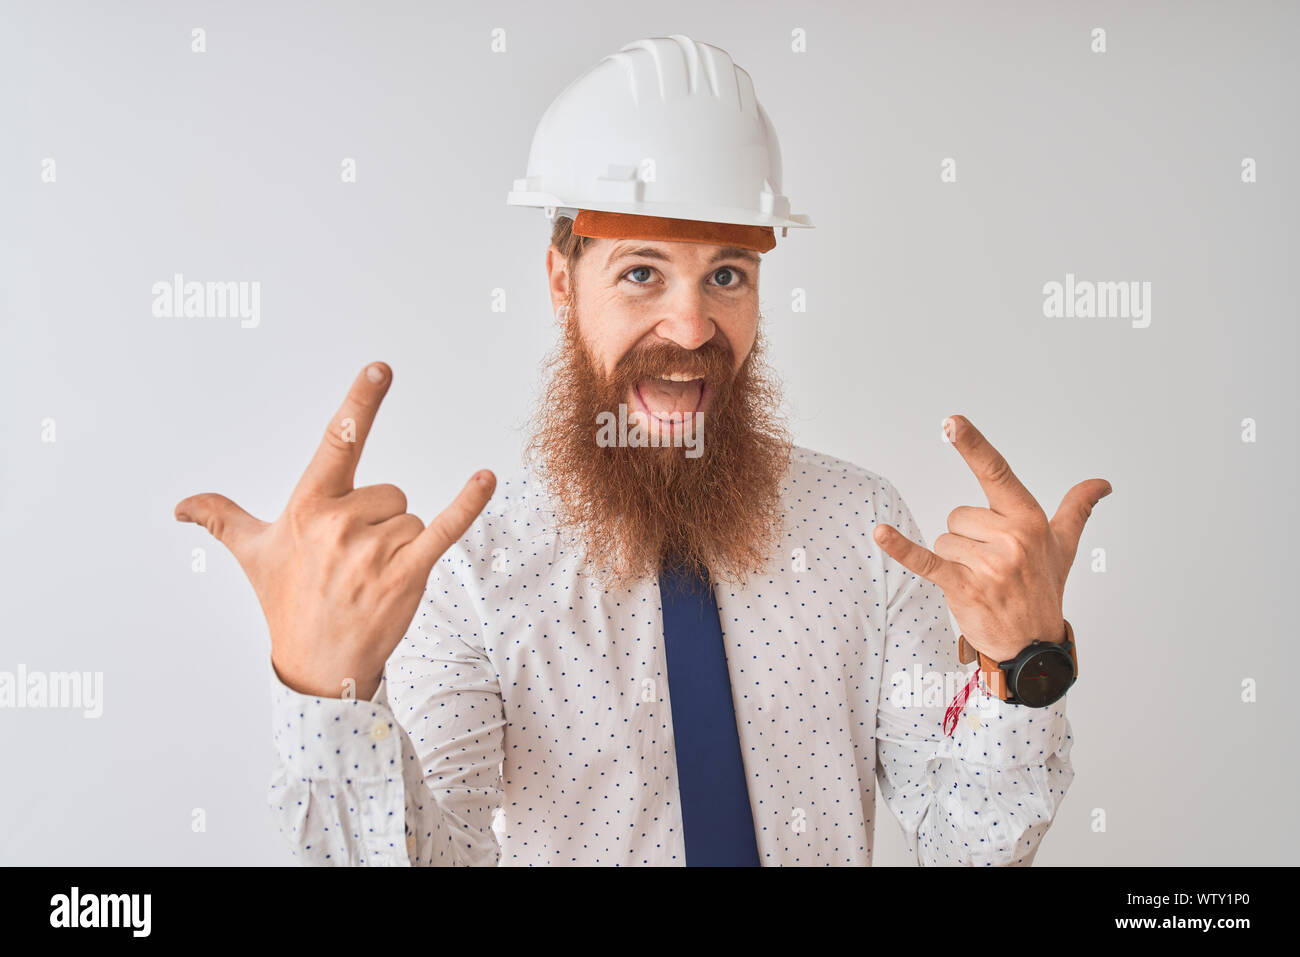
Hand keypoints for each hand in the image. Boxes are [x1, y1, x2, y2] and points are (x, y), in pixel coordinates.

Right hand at [174, 362, 495, 698]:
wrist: (318, 667)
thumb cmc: (289, 604)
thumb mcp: (253, 556)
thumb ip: (222, 519)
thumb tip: (182, 506)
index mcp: (308, 507)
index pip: (337, 441)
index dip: (360, 402)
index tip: (380, 368)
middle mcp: (340, 523)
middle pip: (390, 494)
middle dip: (379, 522)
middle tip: (353, 563)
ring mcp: (374, 550)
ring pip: (411, 519)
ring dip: (399, 546)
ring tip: (370, 579)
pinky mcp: (407, 574)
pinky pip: (445, 528)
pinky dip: (468, 504)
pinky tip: (485, 478)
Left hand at [873, 415, 1110, 661]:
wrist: (1033, 647)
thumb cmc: (1043, 591)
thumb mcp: (1063, 547)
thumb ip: (1077, 509)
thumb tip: (1101, 484)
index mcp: (1028, 521)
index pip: (996, 473)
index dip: (973, 445)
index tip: (951, 421)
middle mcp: (1010, 538)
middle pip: (957, 516)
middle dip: (967, 539)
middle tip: (992, 566)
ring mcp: (987, 564)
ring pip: (944, 540)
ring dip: (955, 561)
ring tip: (981, 582)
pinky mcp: (963, 586)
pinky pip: (924, 560)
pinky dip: (901, 548)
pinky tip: (880, 533)